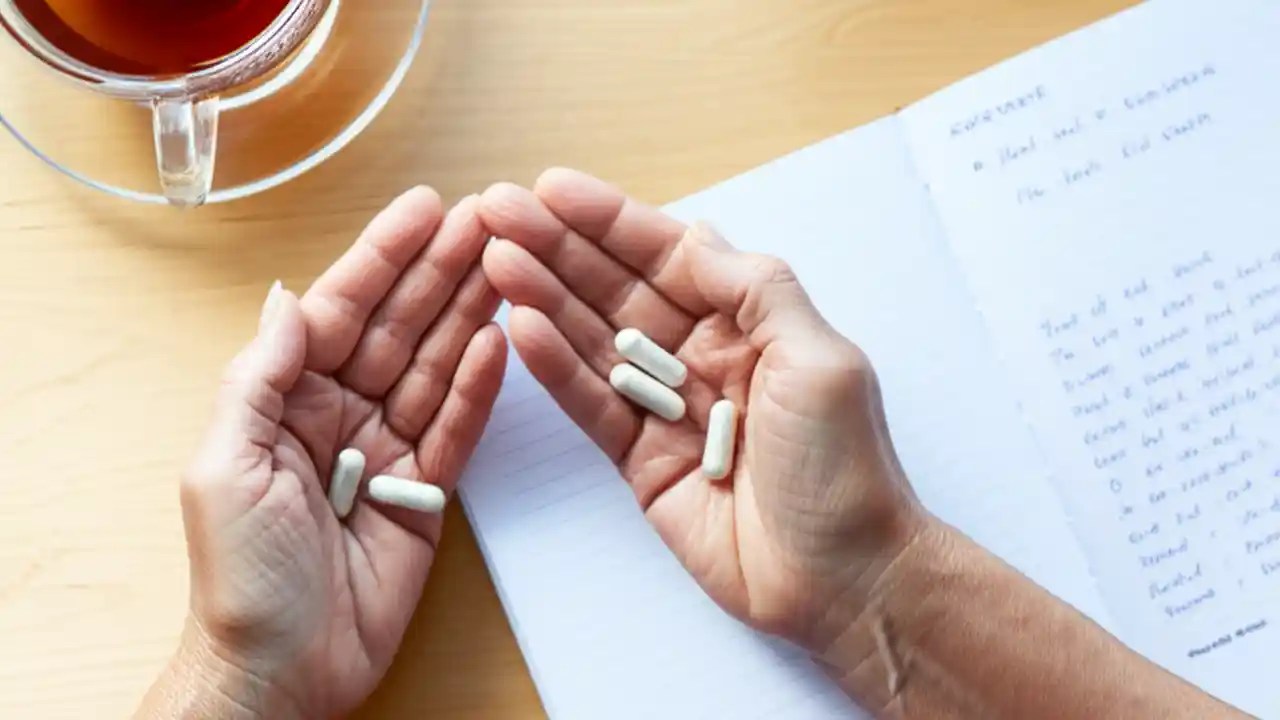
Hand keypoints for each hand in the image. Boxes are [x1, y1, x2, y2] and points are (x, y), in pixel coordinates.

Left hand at [139, 189, 506, 718]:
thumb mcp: (226, 465)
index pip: (343, 310)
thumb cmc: (240, 575)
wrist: (280, 671)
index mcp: (287, 401)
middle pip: (400, 328)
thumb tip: (287, 299)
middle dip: (443, 271)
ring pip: (436, 368)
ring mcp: (387, 452)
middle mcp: (340, 415)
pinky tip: (502, 342)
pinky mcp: (426, 494)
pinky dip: (480, 389)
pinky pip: (457, 430)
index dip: (385, 257)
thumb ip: (260, 378)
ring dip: (471, 313)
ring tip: (510, 262)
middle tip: (490, 219)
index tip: (427, 210)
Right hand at [478, 169, 927, 647]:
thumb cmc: (845, 464)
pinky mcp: (640, 460)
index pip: (666, 256)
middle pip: (615, 290)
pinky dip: (555, 368)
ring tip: (492, 258)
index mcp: (747, 323)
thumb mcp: (818, 357)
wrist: (842, 577)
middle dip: (557, 247)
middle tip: (496, 211)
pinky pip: (591, 405)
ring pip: (593, 340)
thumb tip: (694, 234)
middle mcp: (701, 356)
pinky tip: (519, 326)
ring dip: (543, 296)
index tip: (552, 189)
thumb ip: (754, 290)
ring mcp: (666, 407)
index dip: (608, 221)